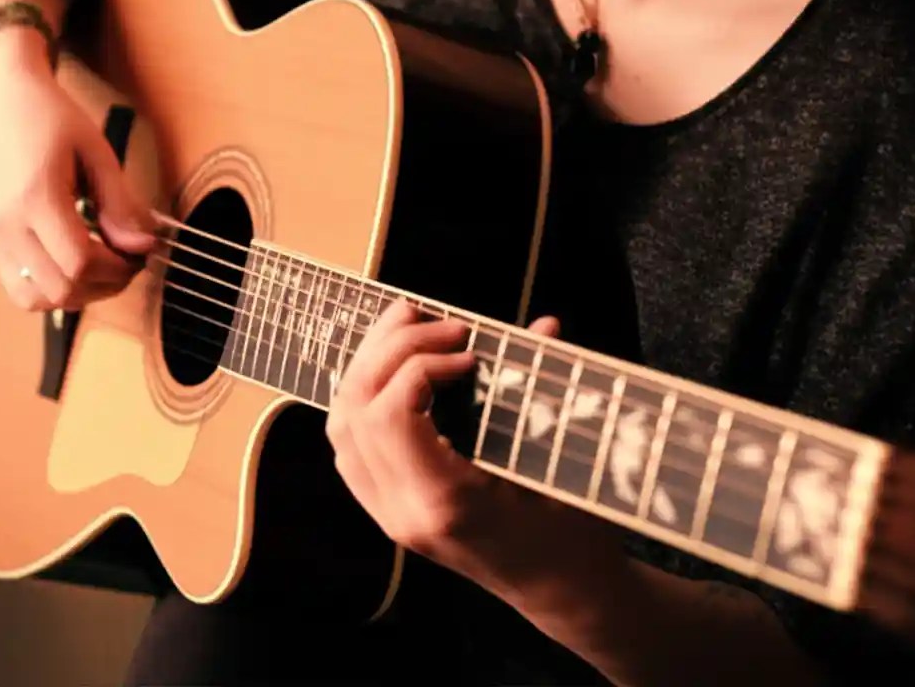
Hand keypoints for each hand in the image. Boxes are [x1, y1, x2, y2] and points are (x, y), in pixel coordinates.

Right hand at [0, 28, 155, 310]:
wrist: (3, 103)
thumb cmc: (53, 121)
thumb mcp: (97, 153)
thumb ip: (121, 204)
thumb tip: (143, 247)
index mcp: (35, 197)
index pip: (80, 261)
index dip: (118, 267)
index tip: (141, 252)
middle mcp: (7, 225)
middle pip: (62, 289)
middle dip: (104, 284)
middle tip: (127, 260)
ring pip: (38, 300)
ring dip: (79, 295)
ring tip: (102, 266)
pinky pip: (21, 292)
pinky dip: (53, 290)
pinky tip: (74, 265)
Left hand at [325, 300, 627, 605]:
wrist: (562, 591)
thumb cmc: (574, 531)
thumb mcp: (561, 458)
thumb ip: (542, 387)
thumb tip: (544, 326)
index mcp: (445, 501)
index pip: (390, 415)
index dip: (420, 363)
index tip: (469, 348)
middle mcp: (403, 512)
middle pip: (355, 411)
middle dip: (388, 350)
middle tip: (437, 323)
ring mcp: (388, 515)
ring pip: (341, 427)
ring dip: (368, 369)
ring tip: (411, 332)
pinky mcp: (387, 511)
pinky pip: (350, 447)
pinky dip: (364, 399)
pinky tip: (399, 373)